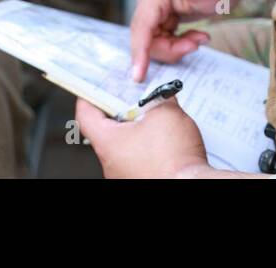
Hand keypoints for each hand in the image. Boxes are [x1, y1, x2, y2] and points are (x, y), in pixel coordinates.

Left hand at [75, 97, 211, 178]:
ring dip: (136, 133)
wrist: (190, 185)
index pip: (85, 116)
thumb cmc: (173, 159)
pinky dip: (147, 149)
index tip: (95, 89)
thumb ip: (159, 97)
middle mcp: (110, 162)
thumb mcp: (166, 113)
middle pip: (106, 131)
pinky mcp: (139, 180)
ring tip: (155, 121)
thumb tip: (162, 94)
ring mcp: (123, 175)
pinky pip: (137, 160)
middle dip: (121, 113)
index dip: (89, 98)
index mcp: (108, 142)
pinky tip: (164, 143)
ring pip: (123, 147)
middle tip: (134, 101)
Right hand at [129, 0, 245, 81]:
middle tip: (197, 43)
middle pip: (147, 38)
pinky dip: (179, 43)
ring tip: (201, 37)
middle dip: (171, 48)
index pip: (142, 26)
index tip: (139, 76)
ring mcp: (153, 8)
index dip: (140, 51)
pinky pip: (162, 40)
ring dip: (177, 46)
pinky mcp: (160, 17)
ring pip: (154, 43)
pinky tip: (196, 35)